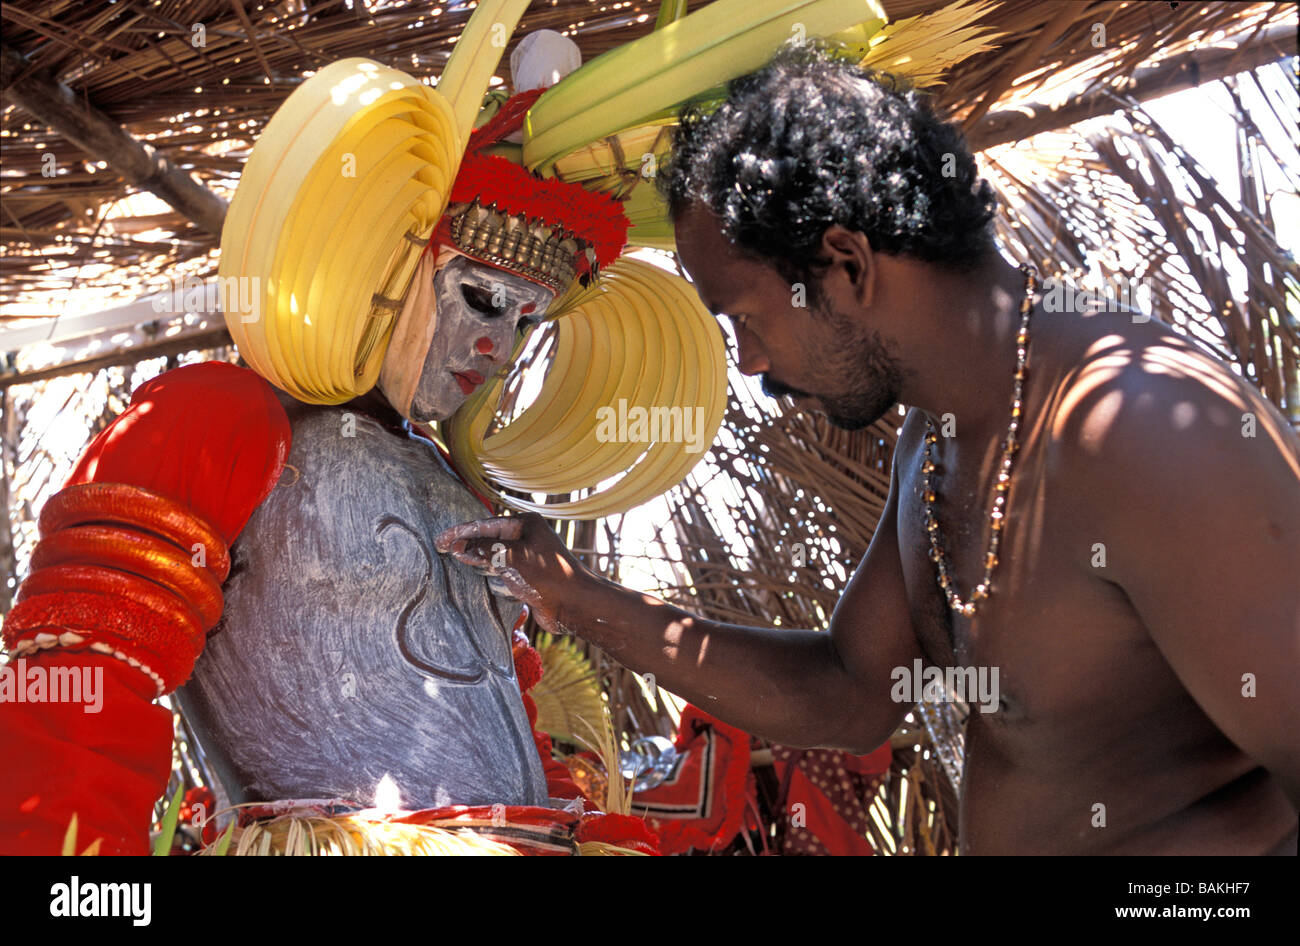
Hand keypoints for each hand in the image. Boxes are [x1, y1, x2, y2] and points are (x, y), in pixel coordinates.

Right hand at [434, 512, 586, 635]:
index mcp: (525, 525)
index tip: (440, 539)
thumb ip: (483, 550)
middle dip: (466, 543)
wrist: (574, 605)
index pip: (485, 525)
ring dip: (475, 558)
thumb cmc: (548, 576)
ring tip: (453, 559)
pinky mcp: (526, 577)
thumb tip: (458, 546)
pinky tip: (474, 575)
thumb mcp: (512, 558)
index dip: (460, 532)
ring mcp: (526, 558)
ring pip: (493, 555)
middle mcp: (526, 538)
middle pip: (488, 538)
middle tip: (441, 548)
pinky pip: (500, 571)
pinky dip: (486, 572)